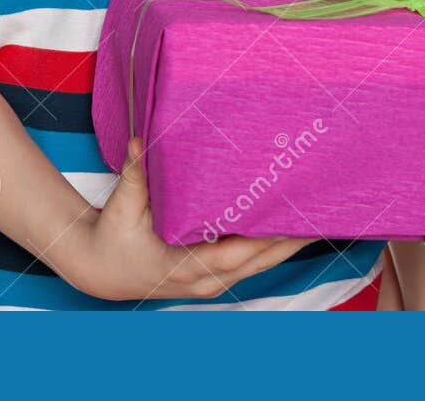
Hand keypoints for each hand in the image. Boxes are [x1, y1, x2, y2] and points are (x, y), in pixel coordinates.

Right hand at [65, 136, 313, 301]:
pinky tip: (296, 227)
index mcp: (182, 266)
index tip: (288, 216)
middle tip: (321, 209)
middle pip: (258, 261)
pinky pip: (254, 262)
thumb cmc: (114, 237)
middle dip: (291, 238)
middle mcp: (204, 280)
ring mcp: (213, 282)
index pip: (231, 255)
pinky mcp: (218, 277)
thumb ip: (135, 176)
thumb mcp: (122, 207)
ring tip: (321, 215)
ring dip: (291, 242)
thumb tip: (139, 142)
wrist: (103, 270)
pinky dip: (276, 245)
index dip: (262, 238)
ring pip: (261, 264)